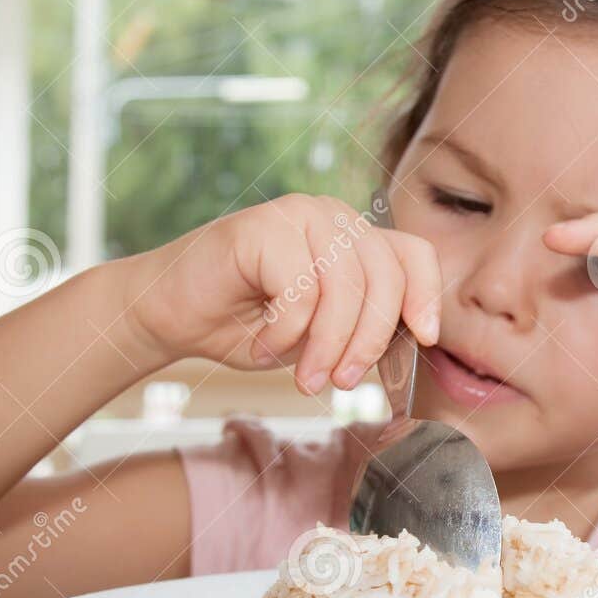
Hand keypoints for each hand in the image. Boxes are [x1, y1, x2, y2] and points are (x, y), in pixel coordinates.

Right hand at [122, 194, 441, 392]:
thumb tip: (414, 343)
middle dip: (370, 341)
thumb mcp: (319, 335)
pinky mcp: (264, 225)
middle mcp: (333, 217)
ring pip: (346, 288)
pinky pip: (301, 291)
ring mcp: (299, 214)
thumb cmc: (246, 326)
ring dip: (326, 346)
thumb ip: (362, 329)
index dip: (426, 297)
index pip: (413, 256)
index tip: (425, 339)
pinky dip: (285, 333)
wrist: (170, 315)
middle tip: (341, 383)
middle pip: (385, 278)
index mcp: (354, 239)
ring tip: (304, 379)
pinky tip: (261, 344)